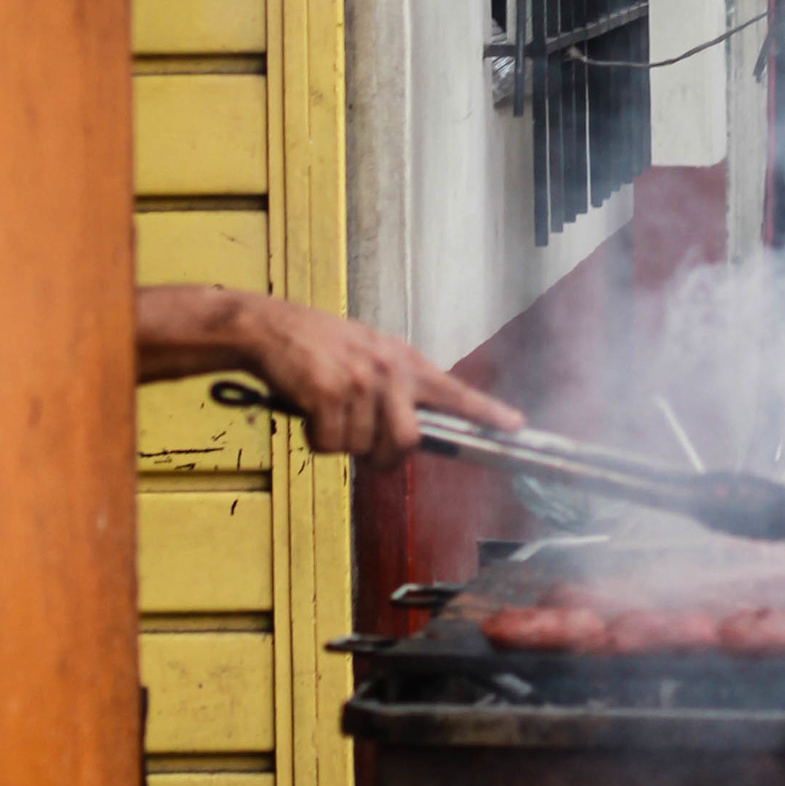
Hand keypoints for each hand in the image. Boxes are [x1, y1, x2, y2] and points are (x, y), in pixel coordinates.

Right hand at [134, 286, 522, 464]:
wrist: (268, 327)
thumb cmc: (316, 347)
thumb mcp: (367, 354)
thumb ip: (394, 388)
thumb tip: (407, 439)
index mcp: (402, 360)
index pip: (453, 391)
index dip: (486, 412)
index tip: (516, 427)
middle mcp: (389, 369)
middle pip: (406, 441)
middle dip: (383, 458)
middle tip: (364, 452)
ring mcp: (360, 380)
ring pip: (361, 448)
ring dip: (337, 441)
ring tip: (323, 409)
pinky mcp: (330, 392)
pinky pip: (330, 444)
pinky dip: (314, 438)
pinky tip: (305, 409)